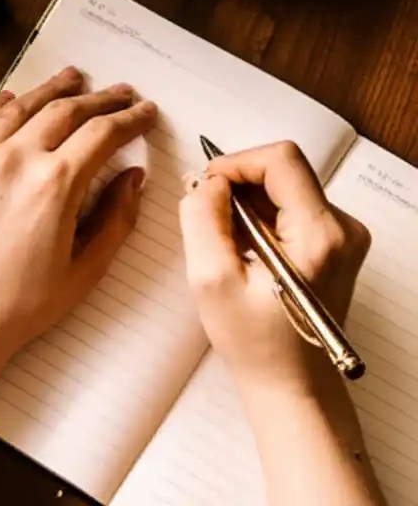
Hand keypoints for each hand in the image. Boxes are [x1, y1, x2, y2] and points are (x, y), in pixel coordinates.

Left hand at [0, 66, 156, 388]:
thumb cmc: (19, 307)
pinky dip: (0, 108)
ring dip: (51, 90)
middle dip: (99, 99)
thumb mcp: (84, 271)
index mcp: (54, 184)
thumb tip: (133, 176)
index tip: (145, 111)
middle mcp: (13, 161)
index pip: (102, 133)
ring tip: (73, 78)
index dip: (130, 118)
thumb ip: (115, 218)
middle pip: (64, 112)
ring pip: (19, 109)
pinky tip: (13, 100)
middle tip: (120, 92)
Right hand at [180, 141, 371, 396]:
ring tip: (227, 248)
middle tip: (208, 223)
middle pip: (282, 173)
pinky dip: (259, 221)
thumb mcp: (212, 280)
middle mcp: (343, 229)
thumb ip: (202, 218)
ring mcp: (342, 237)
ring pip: (283, 190)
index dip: (235, 164)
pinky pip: (289, 209)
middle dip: (237, 188)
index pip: (280, 160)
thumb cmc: (256, 344)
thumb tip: (207, 182)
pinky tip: (244, 255)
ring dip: (246, 207)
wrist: (292, 384)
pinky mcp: (333, 245)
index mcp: (320, 234)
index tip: (206, 188)